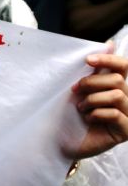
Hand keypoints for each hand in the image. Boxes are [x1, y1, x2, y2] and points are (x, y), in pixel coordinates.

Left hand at [70, 42, 127, 158]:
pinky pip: (115, 114)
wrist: (63, 142)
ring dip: (92, 100)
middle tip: (75, 91)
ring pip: (116, 95)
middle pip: (117, 80)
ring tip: (81, 108)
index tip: (88, 60)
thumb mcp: (83, 90)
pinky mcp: (127, 131)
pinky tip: (88, 120)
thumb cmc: (73, 114)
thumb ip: (95, 70)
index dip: (109, 60)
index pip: (124, 66)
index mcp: (118, 87)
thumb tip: (110, 43)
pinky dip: (96, 114)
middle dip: (91, 83)